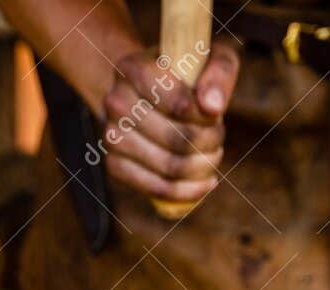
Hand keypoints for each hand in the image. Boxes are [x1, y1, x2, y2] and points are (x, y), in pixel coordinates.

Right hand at [100, 42, 240, 202]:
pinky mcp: (113, 164)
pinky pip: (156, 189)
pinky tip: (204, 181)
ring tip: (212, 155)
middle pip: (176, 140)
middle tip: (218, 137)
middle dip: (209, 143)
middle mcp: (115, 101)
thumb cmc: (184, 74)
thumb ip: (219, 72)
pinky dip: (188, 190)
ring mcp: (110, 136)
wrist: (147, 92)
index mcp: (133, 69)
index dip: (206, 118)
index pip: (179, 105)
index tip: (215, 114)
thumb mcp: (209, 58)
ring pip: (169, 167)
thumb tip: (212, 106)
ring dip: (202, 166)